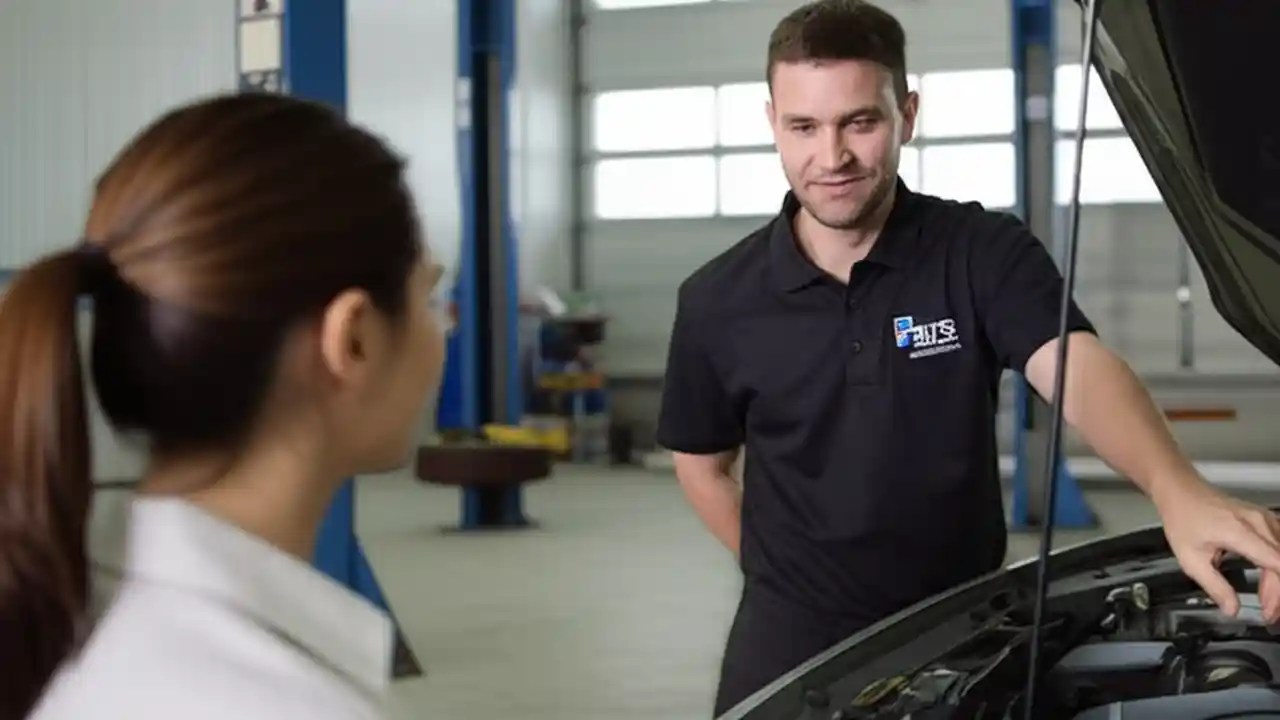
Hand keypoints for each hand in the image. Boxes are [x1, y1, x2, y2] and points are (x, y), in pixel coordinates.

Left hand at [1155, 477, 1279, 621]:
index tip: (1268, 611)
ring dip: (1279, 580)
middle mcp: (1258, 522)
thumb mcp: (1190, 559)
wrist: (1179, 491)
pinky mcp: (1265, 518)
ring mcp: (1264, 518)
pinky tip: (1270, 581)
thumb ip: (1214, 586)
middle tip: (1267, 613)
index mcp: (1240, 532)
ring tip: (1267, 601)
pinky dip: (1278, 565)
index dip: (1276, 592)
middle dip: (1278, 593)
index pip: (1276, 563)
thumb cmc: (1182, 520)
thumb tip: (1232, 609)